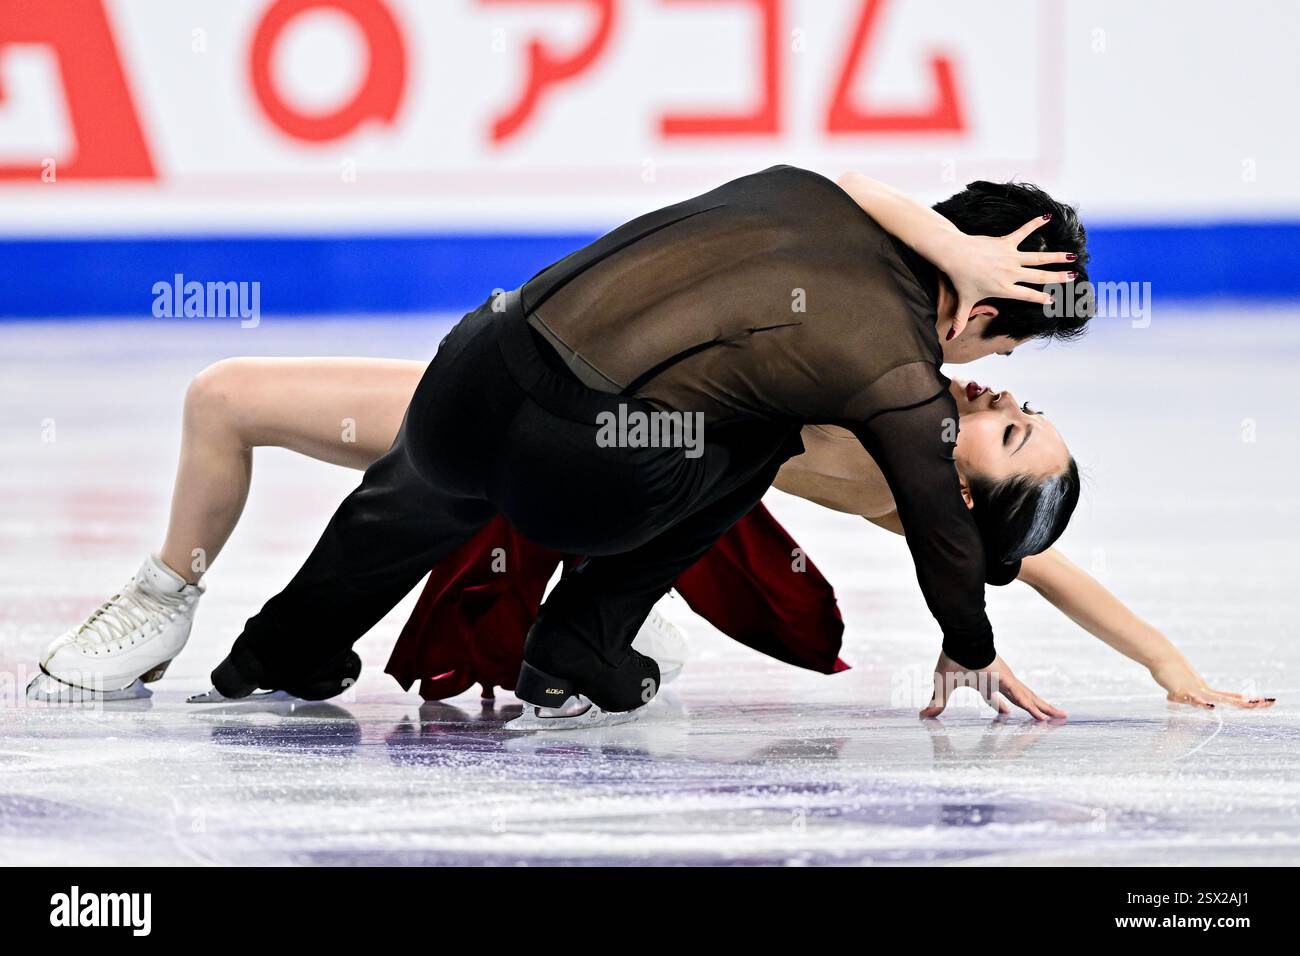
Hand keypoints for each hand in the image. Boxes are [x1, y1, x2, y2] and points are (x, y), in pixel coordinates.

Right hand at [921, 651, 1066, 720]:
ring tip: (1059, 717)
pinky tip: (1044, 716)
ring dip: (1042, 708)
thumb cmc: (952, 658)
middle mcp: (999, 682)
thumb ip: (938, 701)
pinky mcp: (1008, 679)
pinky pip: (1022, 697)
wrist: (960, 640)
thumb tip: (923, 714)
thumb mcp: (943, 685)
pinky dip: (1033, 707)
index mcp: (984, 682)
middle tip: (1046, 718)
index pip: (995, 696)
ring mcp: (1006, 681)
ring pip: (1028, 698)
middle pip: (1020, 698)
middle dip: (1033, 708)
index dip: (1001, 705)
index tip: (1007, 712)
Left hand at [938, 216, 1076, 336]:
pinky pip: (1023, 232)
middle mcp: (1011, 273)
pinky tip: (1046, 218)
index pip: (1028, 295)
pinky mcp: (1006, 242)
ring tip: (1072, 256)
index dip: (1041, 298)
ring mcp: (1010, 256)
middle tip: (1073, 276)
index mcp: (1004, 288)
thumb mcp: (963, 302)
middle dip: (1058, 277)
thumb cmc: (959, 279)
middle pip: (1039, 276)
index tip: (1053, 299)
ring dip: (1056, 256)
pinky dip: (1034, 224)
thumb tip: (951, 337)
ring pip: (1038, 257)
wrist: (954, 254)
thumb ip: (960, 321)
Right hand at [1149, 658, 1275, 709]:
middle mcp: (1203, 689)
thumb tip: (1170, 697)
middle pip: (1229, 698)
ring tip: (1250, 704)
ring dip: (1233, 702)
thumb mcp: (1173, 685)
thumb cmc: (1166, 669)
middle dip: (1248, 702)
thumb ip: (1175, 694)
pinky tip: (1210, 706)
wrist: (1160, 654)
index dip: (1242, 700)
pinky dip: (1201, 703)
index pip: (1228, 696)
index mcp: (1204, 689)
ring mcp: (1194, 689)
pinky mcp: (1181, 689)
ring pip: (1217, 698)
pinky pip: (1193, 698)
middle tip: (1268, 702)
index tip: (1259, 702)